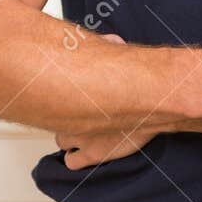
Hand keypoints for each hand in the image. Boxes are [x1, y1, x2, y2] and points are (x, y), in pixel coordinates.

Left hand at [53, 33, 159, 168]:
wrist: (149, 103)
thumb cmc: (134, 80)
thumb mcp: (115, 51)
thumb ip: (108, 45)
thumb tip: (111, 39)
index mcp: (72, 93)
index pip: (52, 95)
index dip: (62, 95)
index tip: (70, 93)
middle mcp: (71, 115)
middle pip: (56, 118)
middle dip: (64, 116)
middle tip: (78, 112)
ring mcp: (80, 137)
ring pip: (61, 140)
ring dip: (69, 137)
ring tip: (84, 131)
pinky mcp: (92, 155)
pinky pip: (72, 162)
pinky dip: (76, 159)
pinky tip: (83, 154)